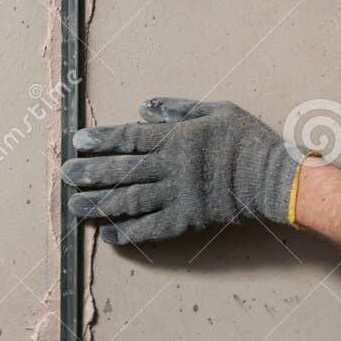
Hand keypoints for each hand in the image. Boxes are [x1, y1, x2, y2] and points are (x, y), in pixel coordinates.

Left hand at [61, 97, 303, 244]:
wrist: (275, 179)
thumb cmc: (248, 141)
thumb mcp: (217, 111)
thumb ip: (178, 109)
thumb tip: (144, 106)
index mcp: (178, 139)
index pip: (131, 138)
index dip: (102, 140)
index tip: (77, 141)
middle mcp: (173, 168)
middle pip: (123, 171)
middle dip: (91, 173)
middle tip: (65, 176)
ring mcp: (179, 196)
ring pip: (131, 201)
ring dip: (100, 204)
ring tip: (76, 206)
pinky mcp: (188, 219)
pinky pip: (153, 228)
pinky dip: (129, 232)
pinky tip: (109, 234)